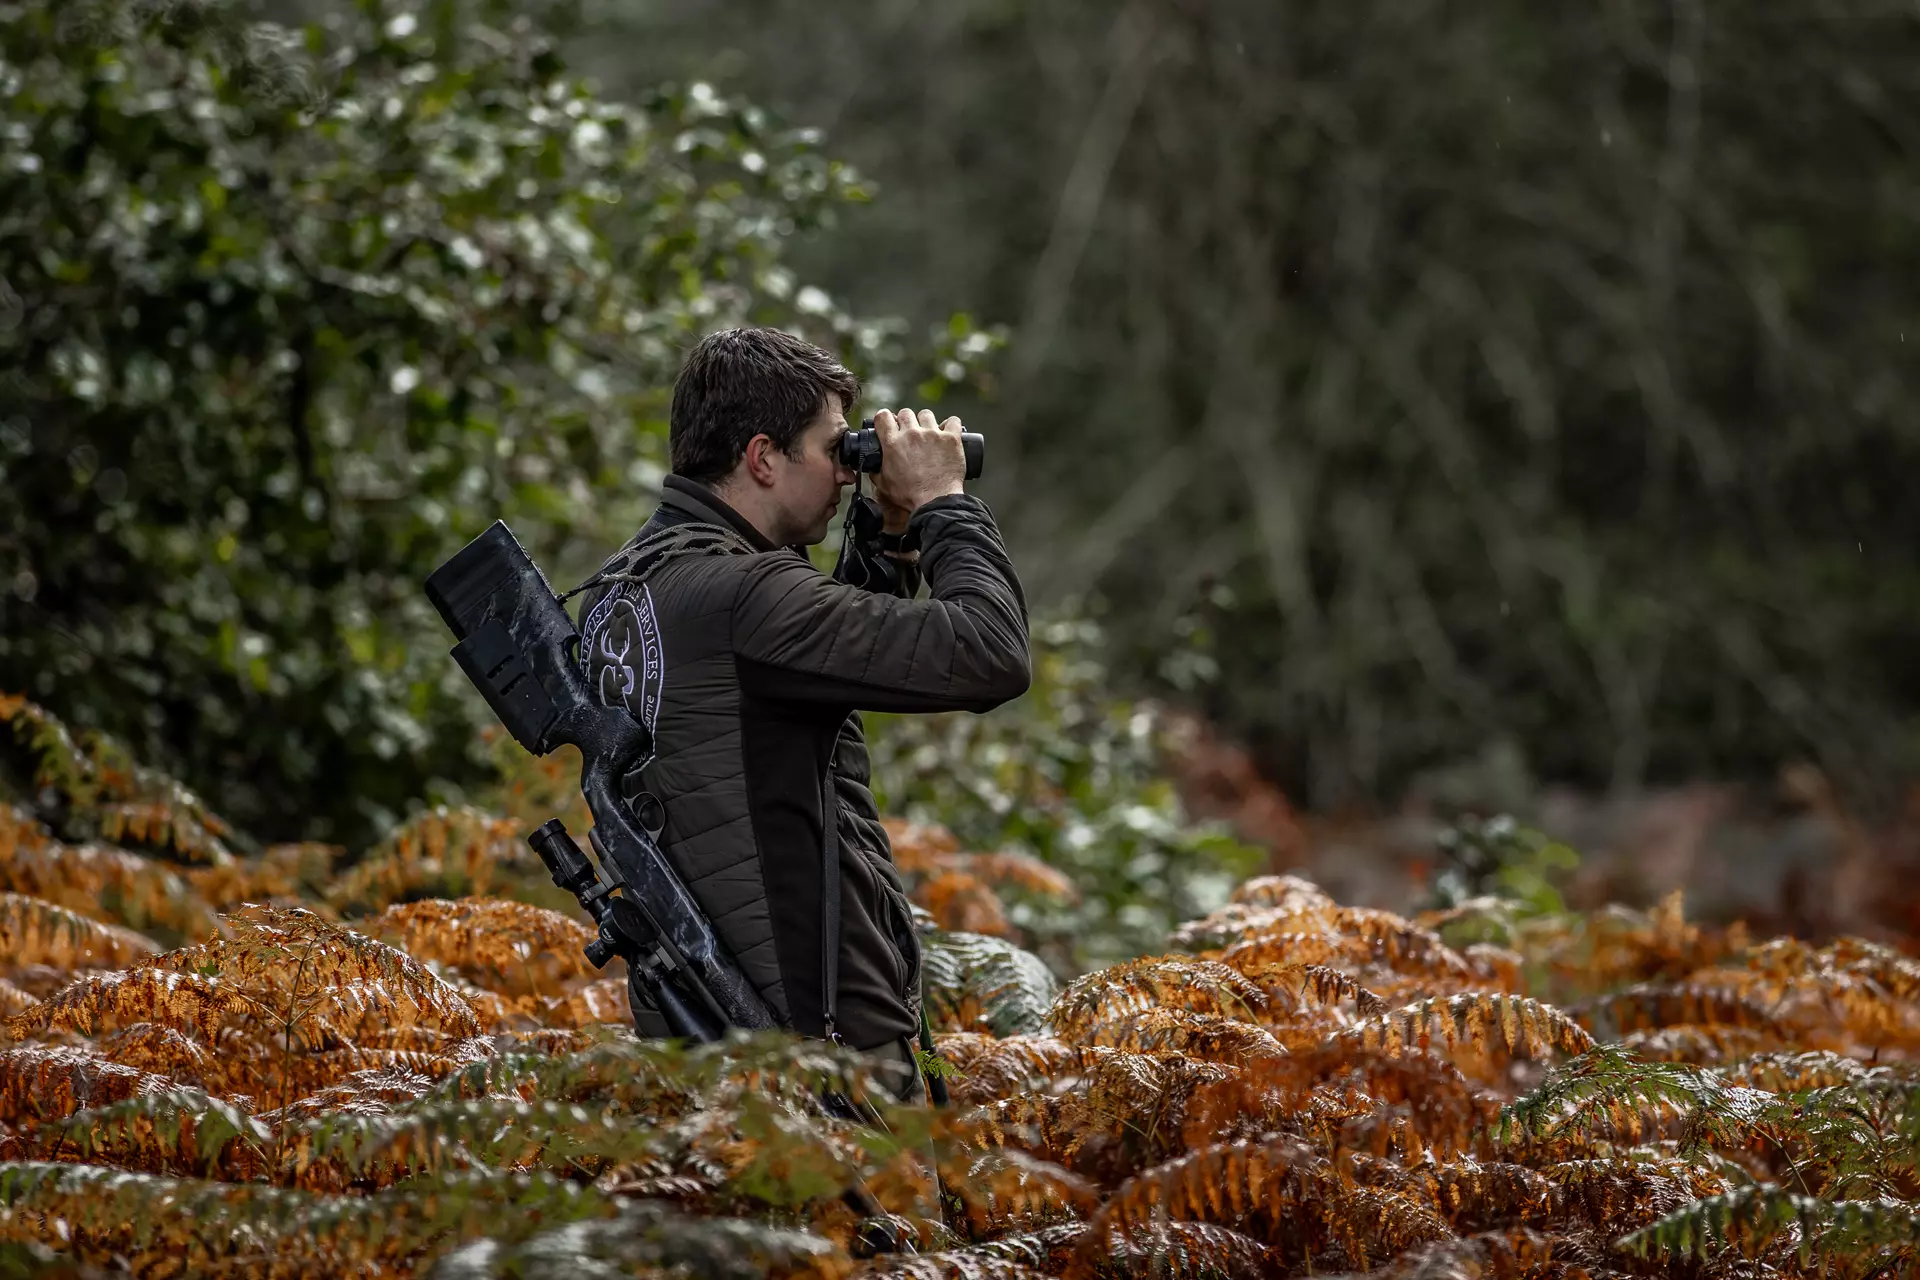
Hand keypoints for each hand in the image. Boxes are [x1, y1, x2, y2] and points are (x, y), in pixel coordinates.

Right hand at [871, 408, 965, 531]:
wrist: (935, 501)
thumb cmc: (911, 495)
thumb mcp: (884, 484)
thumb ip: (876, 470)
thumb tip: (872, 466)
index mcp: (893, 443)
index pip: (883, 416)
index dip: (884, 419)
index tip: (889, 424)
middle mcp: (912, 434)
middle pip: (905, 413)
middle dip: (905, 421)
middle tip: (909, 434)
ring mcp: (933, 434)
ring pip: (926, 414)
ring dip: (926, 422)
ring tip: (928, 435)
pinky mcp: (951, 438)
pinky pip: (952, 421)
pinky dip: (950, 425)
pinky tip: (947, 434)